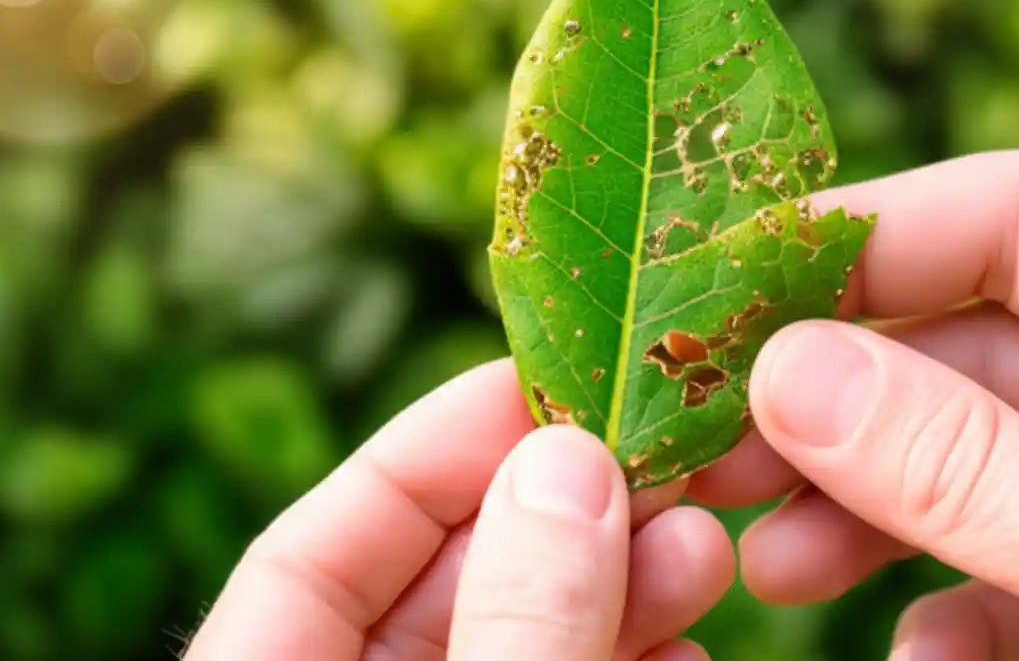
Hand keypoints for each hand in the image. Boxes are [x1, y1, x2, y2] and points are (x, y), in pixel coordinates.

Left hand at [184, 361, 733, 660]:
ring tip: (702, 546)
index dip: (425, 451)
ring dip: (616, 587)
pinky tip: (689, 648)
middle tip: (661, 460)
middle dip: (558, 517)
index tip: (542, 384)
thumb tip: (568, 463)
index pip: (316, 549)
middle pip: (441, 585)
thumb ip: (515, 623)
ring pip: (521, 637)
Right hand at [689, 151, 1018, 659]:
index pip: (1013, 217)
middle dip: (832, 415)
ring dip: (865, 516)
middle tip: (715, 455)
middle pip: (968, 354)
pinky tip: (923, 653)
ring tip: (774, 567)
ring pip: (977, 464)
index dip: (859, 244)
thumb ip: (966, 470)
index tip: (724, 294)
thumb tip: (786, 373)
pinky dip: (958, 609)